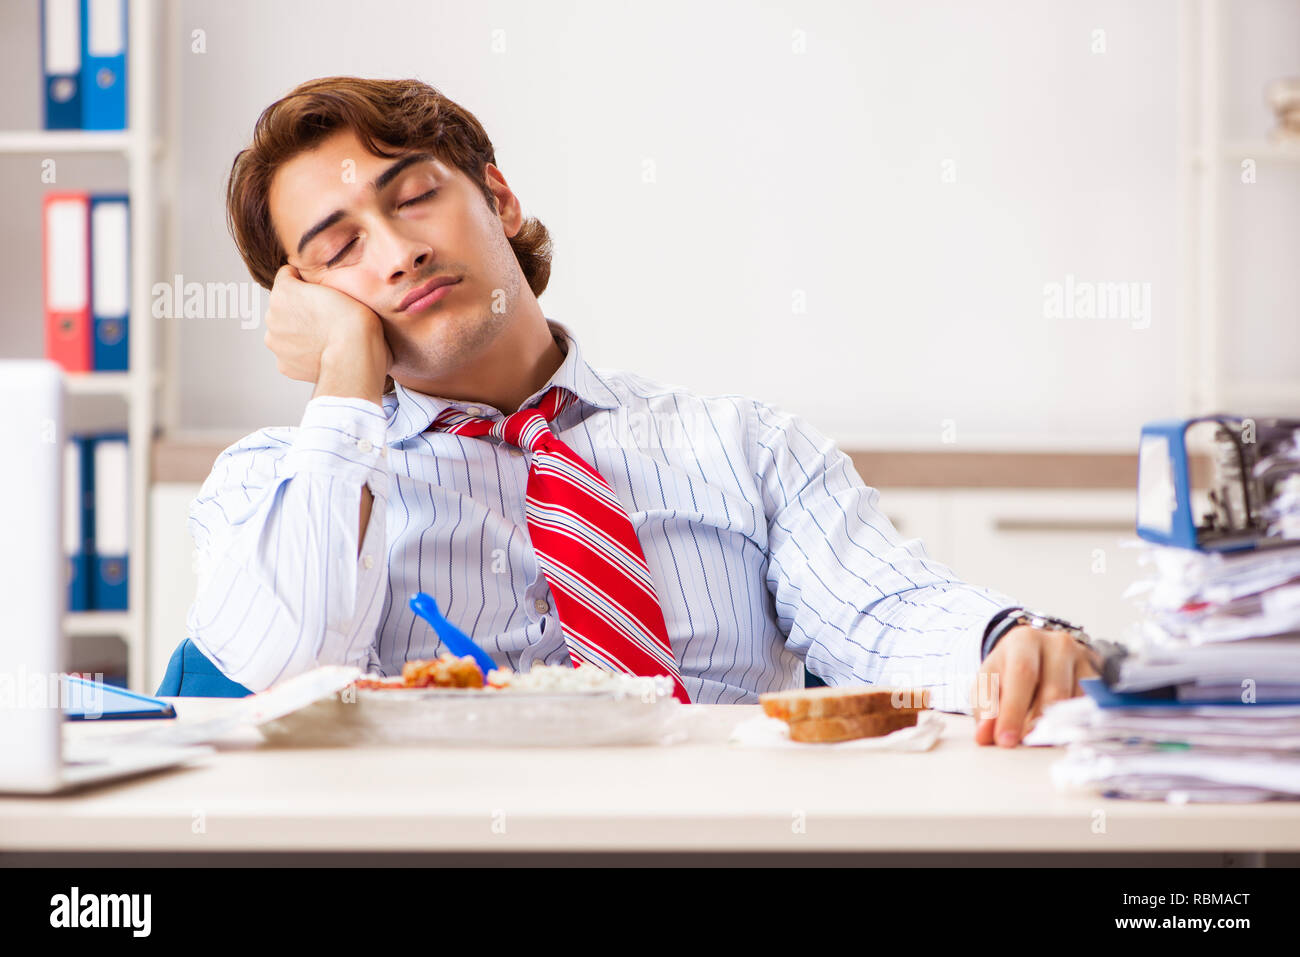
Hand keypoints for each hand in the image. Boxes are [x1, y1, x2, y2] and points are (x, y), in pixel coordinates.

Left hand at [262, 263, 391, 387]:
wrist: (353, 354)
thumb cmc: (350, 320)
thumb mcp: (334, 284)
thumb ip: (311, 282)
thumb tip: (305, 287)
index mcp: (283, 291)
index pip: (288, 276)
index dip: (305, 281)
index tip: (318, 291)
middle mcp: (271, 316)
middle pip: (283, 307)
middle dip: (299, 310)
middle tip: (324, 317)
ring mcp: (276, 342)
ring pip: (284, 332)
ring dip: (298, 332)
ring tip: (322, 336)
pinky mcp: (284, 364)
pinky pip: (290, 355)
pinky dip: (301, 354)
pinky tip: (318, 352)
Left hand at [970, 625, 1100, 746]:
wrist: (1036, 653)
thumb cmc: (1009, 668)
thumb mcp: (989, 681)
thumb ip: (985, 707)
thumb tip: (984, 735)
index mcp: (1025, 640)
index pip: (1022, 674)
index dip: (1013, 710)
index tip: (1005, 740)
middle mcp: (1058, 645)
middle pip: (1053, 691)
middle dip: (1035, 724)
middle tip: (1023, 745)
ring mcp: (1083, 659)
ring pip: (1074, 703)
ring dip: (1055, 727)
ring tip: (1038, 740)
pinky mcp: (1098, 676)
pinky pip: (1090, 707)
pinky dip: (1074, 724)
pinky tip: (1060, 731)